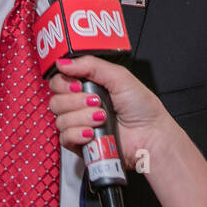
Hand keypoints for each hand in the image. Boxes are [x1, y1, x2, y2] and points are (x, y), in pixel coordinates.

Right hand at [48, 55, 173, 164]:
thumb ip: (90, 65)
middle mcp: (81, 105)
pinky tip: (93, 132)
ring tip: (102, 118)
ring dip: (82, 117)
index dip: (64, 83)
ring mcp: (80, 125)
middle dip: (76, 101)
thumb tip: (63, 63)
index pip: (59, 81)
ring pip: (61, 119)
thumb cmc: (142, 108)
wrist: (150, 135)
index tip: (78, 85)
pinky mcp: (81, 144)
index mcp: (89, 87)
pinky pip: (65, 138)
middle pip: (56, 100)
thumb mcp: (119, 77)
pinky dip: (78, 134)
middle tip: (96, 101)